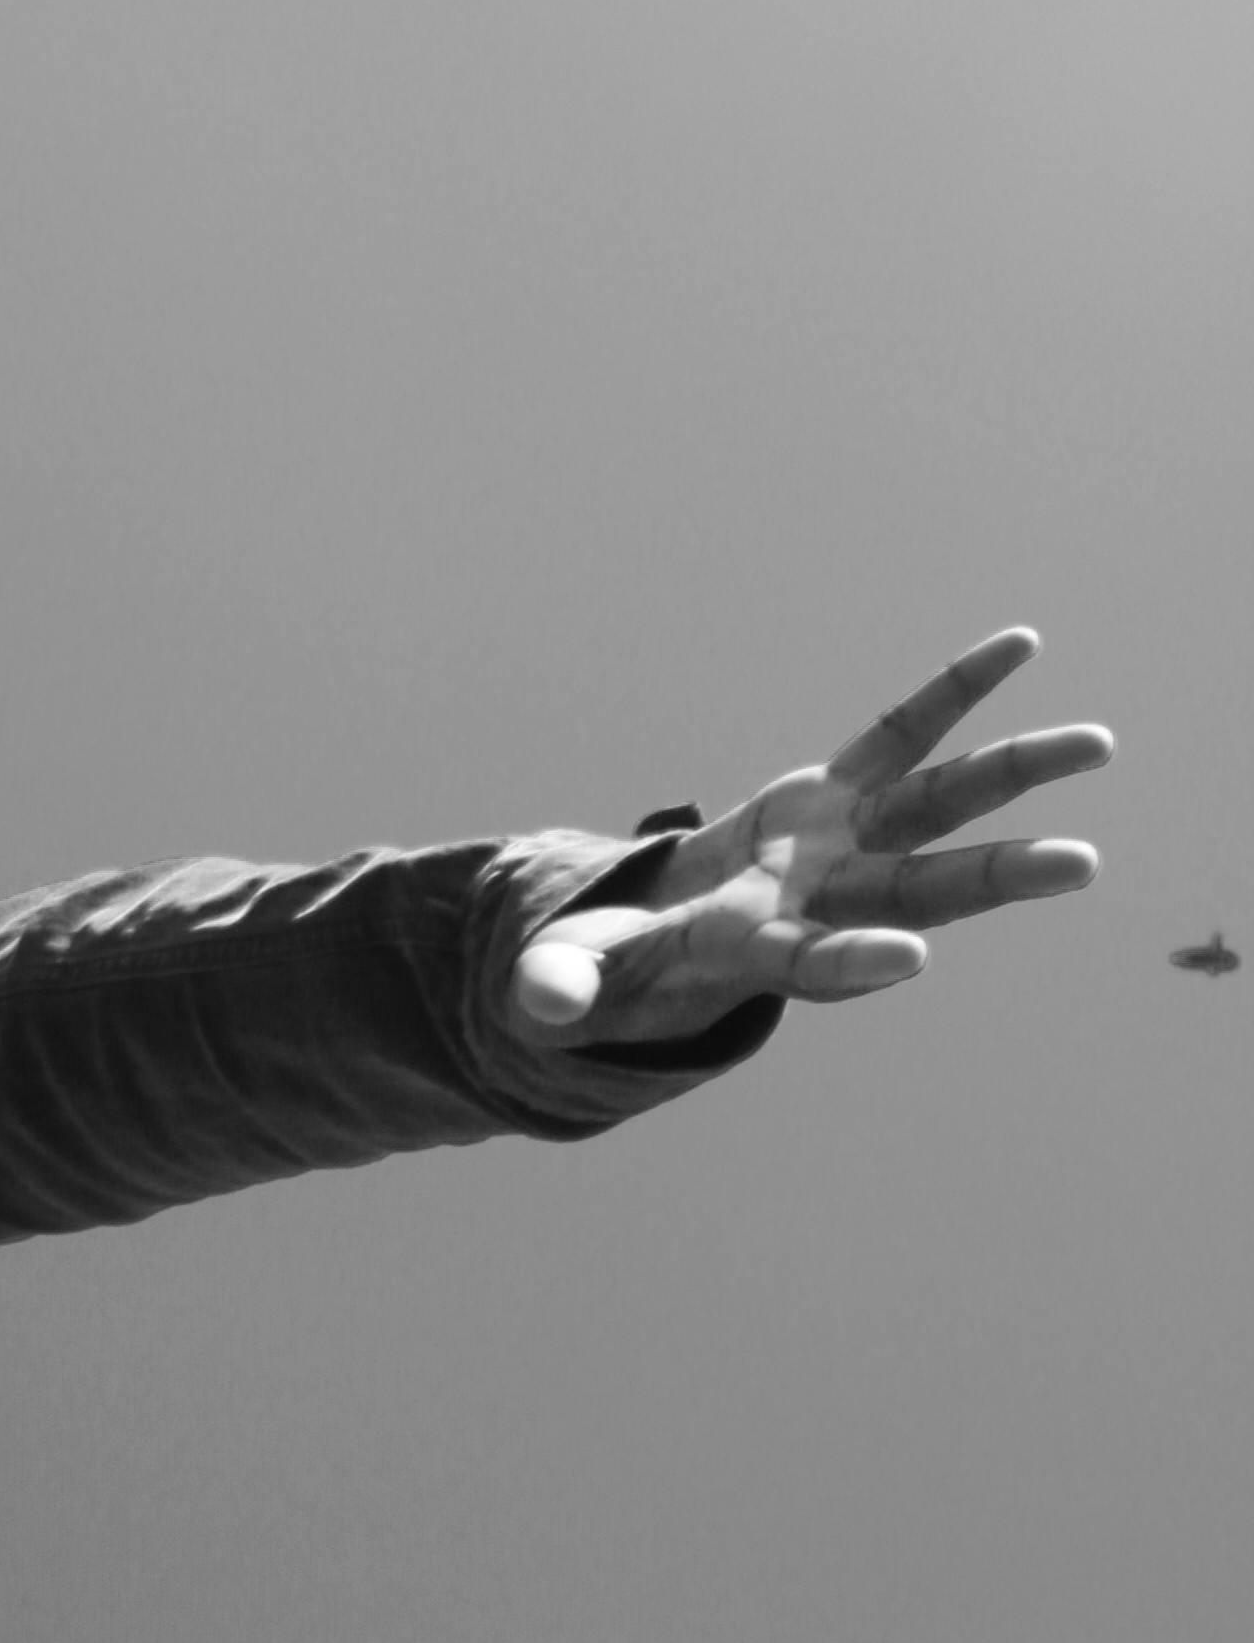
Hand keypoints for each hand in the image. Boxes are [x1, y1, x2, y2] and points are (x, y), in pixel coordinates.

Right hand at [505, 628, 1108, 1045]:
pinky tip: (1021, 646)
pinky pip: (903, 734)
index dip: (854, 963)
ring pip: (938, 809)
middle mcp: (824, 901)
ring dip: (1014, 777)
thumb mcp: (573, 978)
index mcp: (756, 953)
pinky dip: (957, 692)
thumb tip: (545, 997)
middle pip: (920, 890)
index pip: (814, 964)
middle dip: (997, 877)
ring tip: (1097, 744)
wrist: (663, 942)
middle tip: (1084, 863)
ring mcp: (841, 845)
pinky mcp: (837, 794)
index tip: (913, 959)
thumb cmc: (614, 970)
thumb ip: (561, 984)